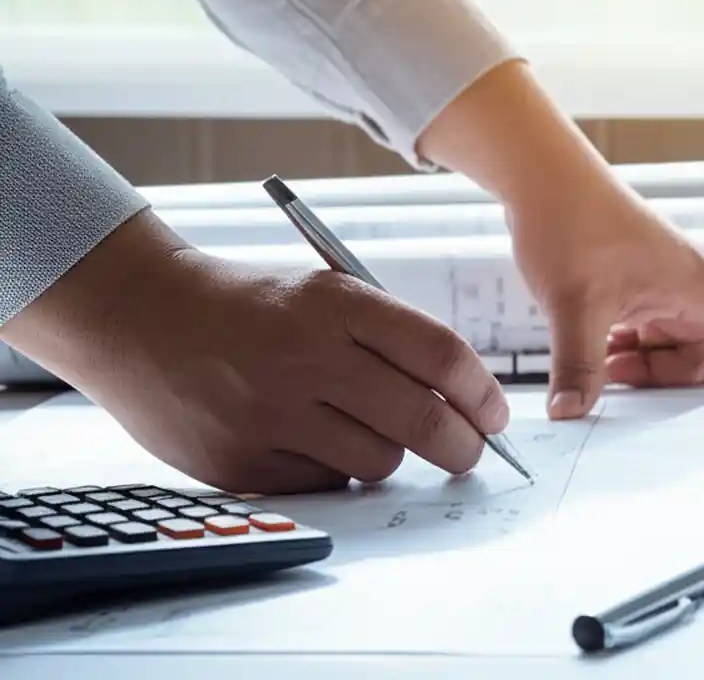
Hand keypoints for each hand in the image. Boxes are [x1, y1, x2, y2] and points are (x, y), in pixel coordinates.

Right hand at [0, 211, 508, 493]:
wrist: (139, 315)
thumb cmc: (250, 306)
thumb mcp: (323, 292)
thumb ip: (390, 339)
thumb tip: (465, 401)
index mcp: (337, 303)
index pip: (441, 355)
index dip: (482, 393)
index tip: (494, 415)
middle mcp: (307, 355)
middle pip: (424, 420)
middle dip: (464, 447)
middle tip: (469, 452)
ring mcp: (271, 412)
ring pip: (379, 460)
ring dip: (390, 453)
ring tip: (362, 428)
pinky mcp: (242, 460)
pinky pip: (326, 481)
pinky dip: (333, 467)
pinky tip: (304, 437)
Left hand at [508, 179, 703, 417]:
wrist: (540, 177)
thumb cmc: (572, 220)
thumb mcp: (575, 305)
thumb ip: (579, 366)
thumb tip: (572, 413)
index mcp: (697, 287)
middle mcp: (685, 288)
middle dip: (674, 375)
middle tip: (624, 379)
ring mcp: (657, 287)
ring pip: (672, 344)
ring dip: (642, 364)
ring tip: (597, 364)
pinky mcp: (630, 285)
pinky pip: (644, 331)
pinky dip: (622, 349)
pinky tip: (588, 351)